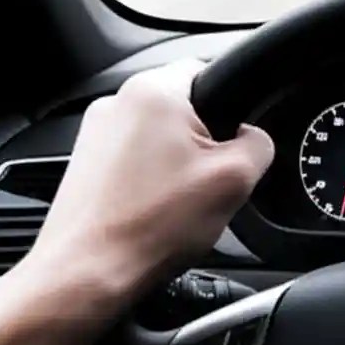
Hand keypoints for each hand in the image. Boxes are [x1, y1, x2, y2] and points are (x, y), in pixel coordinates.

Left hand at [19, 59, 274, 300]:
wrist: (88, 273)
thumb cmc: (149, 227)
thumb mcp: (235, 181)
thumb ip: (259, 145)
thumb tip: (254, 139)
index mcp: (154, 91)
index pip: (212, 70)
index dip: (235, 109)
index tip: (234, 146)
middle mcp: (117, 102)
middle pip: (186, 110)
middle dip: (205, 145)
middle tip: (209, 183)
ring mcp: (96, 134)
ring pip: (161, 139)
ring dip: (178, 166)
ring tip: (178, 205)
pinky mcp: (86, 163)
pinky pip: (135, 162)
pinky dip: (151, 183)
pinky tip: (155, 213)